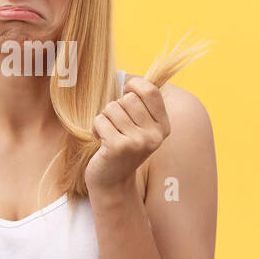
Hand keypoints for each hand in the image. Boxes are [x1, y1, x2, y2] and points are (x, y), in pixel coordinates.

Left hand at [85, 77, 170, 192]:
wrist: (112, 181)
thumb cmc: (122, 146)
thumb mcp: (140, 127)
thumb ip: (141, 104)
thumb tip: (129, 76)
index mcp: (163, 127)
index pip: (150, 90)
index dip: (134, 85)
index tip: (126, 92)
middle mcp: (154, 135)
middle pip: (128, 98)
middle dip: (116, 107)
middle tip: (117, 125)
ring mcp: (137, 142)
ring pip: (112, 108)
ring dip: (105, 118)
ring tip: (110, 134)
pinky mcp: (118, 147)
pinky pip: (100, 120)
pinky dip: (96, 128)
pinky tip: (102, 142)